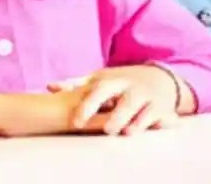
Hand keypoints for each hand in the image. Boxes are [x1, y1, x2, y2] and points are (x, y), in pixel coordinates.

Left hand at [48, 65, 179, 135]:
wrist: (159, 78)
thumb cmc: (120, 83)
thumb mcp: (99, 79)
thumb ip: (75, 84)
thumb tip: (49, 87)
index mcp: (112, 81)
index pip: (98, 91)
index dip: (87, 106)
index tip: (76, 122)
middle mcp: (130, 88)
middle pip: (122, 100)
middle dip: (115, 114)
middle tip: (106, 129)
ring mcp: (146, 97)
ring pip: (141, 109)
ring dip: (133, 121)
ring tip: (124, 132)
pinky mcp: (161, 108)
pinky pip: (157, 116)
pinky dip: (152, 122)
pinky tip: (144, 130)